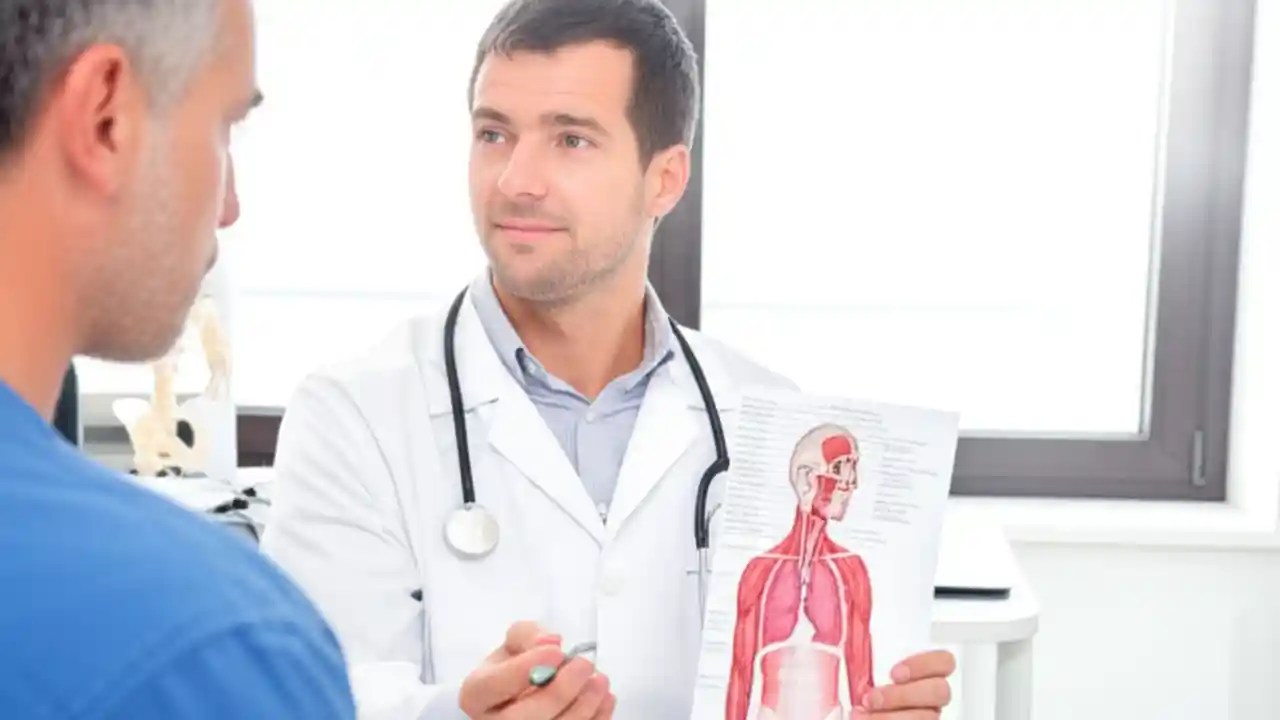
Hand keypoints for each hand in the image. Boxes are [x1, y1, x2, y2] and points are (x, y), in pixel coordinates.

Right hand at [458, 621, 614, 718]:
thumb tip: (549, 642)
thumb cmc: (520, 667)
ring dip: (582, 708)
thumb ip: (529, 635)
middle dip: (559, 692)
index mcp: (477, 694)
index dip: (522, 670)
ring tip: (600, 681)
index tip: (555, 652)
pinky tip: (604, 700)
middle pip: (521, 719)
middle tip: (584, 665)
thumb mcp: (516, 643)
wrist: (529, 692)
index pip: (491, 686)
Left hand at [853, 649, 954, 718]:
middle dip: (902, 696)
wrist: (861, 707)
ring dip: (891, 716)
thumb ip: (876, 655)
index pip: (945, 661)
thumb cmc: (867, 686)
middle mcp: (933, 694)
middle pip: (939, 692)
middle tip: (873, 698)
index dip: (923, 665)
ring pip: (927, 716)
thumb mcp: (870, 665)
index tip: (894, 673)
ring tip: (864, 713)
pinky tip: (867, 719)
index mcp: (926, 671)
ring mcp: (929, 714)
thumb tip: (860, 634)